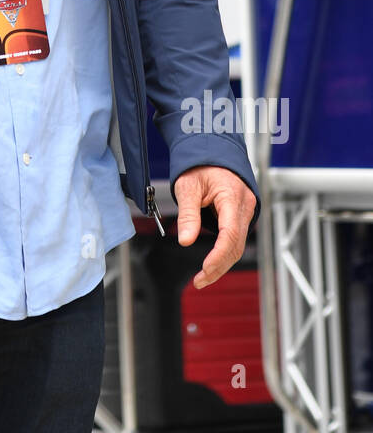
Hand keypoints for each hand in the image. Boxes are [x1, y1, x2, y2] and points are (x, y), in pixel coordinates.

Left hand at [174, 166, 257, 288]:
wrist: (213, 150)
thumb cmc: (201, 164)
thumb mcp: (188, 186)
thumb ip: (188, 214)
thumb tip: (185, 240)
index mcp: (233, 196)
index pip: (230, 234)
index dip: (218, 256)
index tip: (204, 270)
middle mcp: (245, 205)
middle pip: (236, 245)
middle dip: (219, 266)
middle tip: (199, 281)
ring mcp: (247, 210)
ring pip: (238, 245)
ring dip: (222, 263)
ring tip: (203, 277)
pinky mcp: (242, 214)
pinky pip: (237, 238)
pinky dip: (225, 253)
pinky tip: (213, 263)